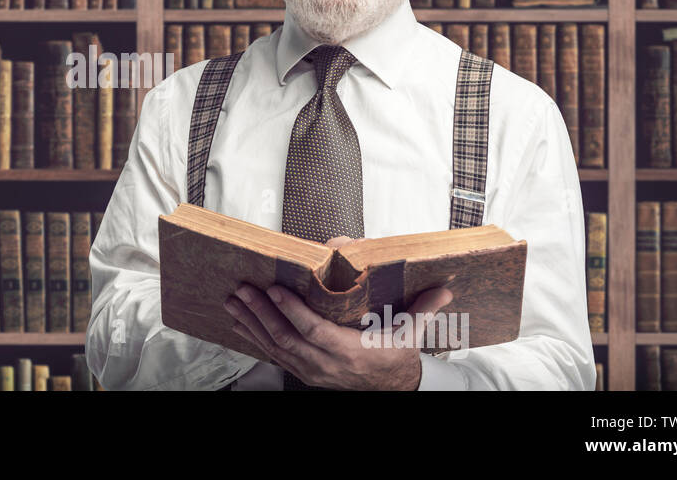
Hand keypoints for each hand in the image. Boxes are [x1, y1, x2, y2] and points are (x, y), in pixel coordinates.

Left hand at [222, 236, 454, 389]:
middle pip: (286, 339)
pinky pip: (273, 355)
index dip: (291, 310)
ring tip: (232, 301)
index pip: (314, 330)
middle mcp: (326, 365)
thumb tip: (444, 288)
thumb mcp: (410, 333)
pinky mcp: (303, 372)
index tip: (273, 289)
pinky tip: (239, 322)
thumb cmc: (396, 355)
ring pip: (274, 348)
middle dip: (261, 313)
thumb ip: (423, 310)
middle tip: (242, 290)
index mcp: (350, 352)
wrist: (391, 388)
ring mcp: (312, 371)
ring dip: (251, 323)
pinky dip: (254, 337)